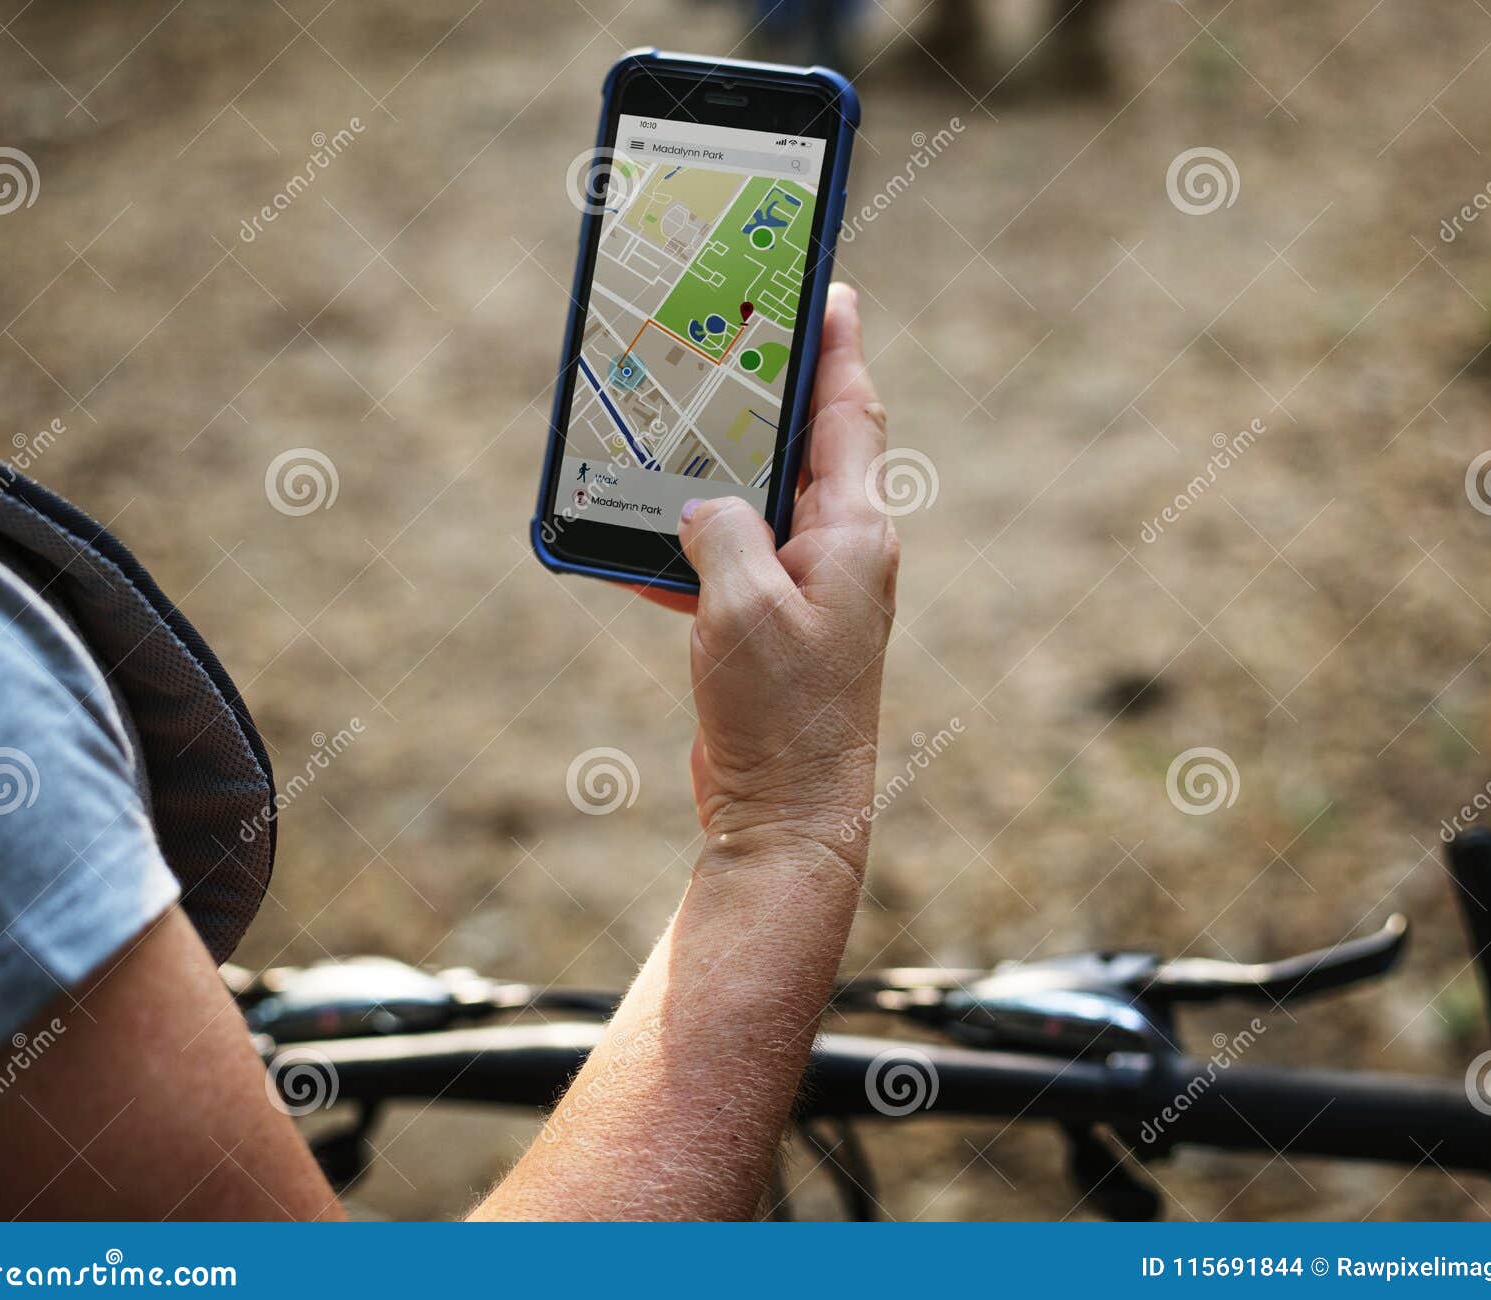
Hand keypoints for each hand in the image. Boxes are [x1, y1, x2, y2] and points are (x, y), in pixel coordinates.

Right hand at [646, 284, 898, 876]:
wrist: (787, 818)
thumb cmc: (782, 716)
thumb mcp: (743, 606)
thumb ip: (723, 532)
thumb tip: (706, 507)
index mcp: (853, 534)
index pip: (849, 415)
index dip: (836, 348)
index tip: (827, 290)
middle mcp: (841, 555)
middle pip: (806, 449)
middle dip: (771, 397)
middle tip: (736, 340)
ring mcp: (808, 593)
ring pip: (761, 504)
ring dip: (719, 472)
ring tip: (676, 429)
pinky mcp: (774, 630)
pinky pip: (730, 565)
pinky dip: (689, 551)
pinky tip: (637, 547)